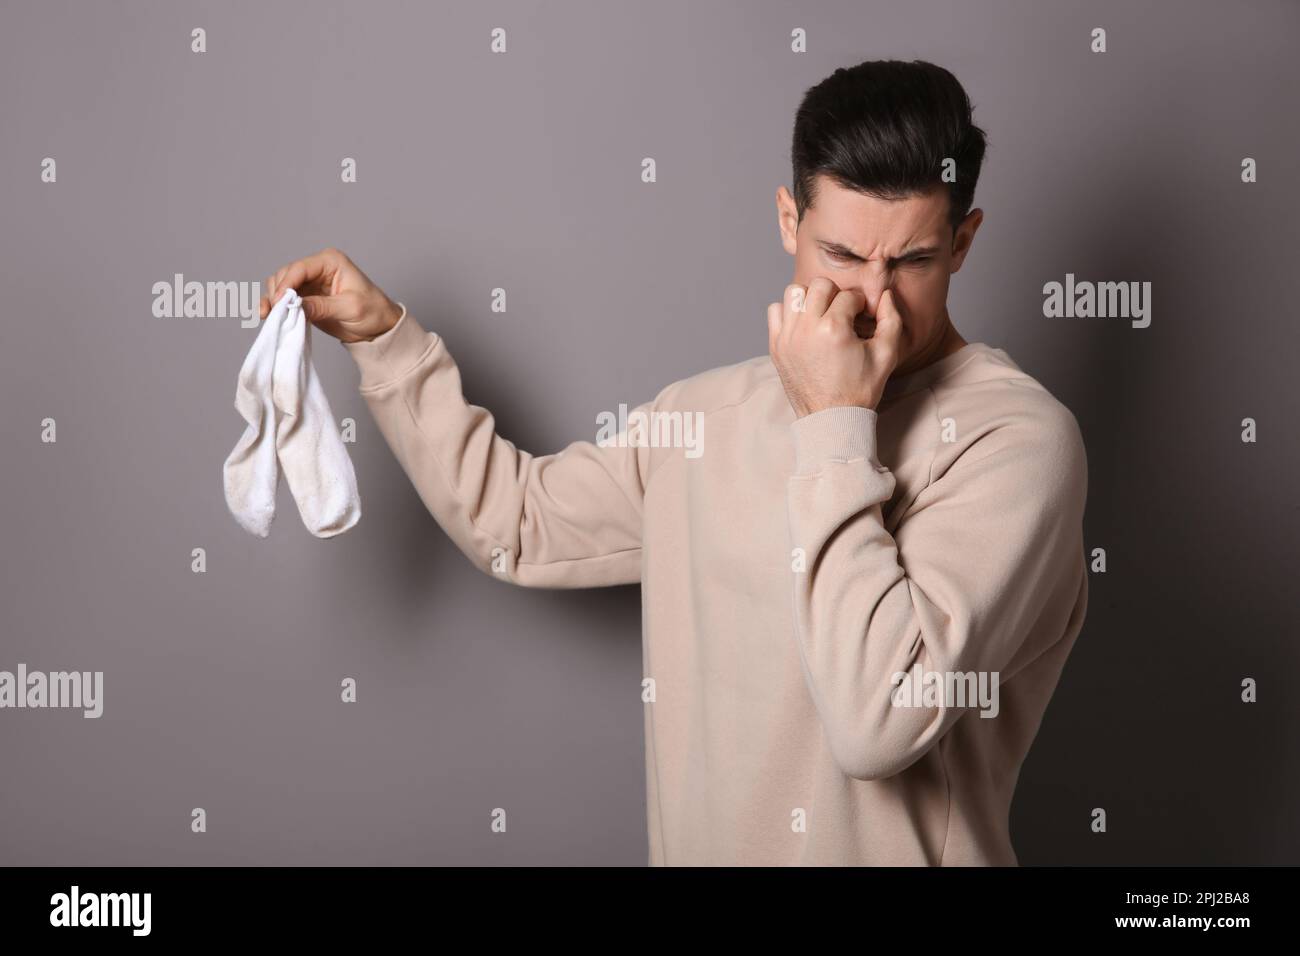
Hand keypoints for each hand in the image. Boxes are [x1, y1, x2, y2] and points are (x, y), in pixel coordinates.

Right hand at [260, 247, 401, 342]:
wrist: (379, 328)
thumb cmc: (373, 311)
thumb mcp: (350, 308)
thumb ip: (322, 307)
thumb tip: (295, 307)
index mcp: (330, 261)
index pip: (300, 268)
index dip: (286, 284)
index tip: (279, 302)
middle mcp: (317, 268)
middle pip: (285, 275)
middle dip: (278, 293)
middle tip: (276, 313)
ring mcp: (310, 283)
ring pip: (280, 286)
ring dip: (274, 300)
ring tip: (273, 317)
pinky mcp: (306, 298)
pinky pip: (284, 299)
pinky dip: (276, 307)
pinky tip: (270, 316)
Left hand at [767, 278, 903, 417]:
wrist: (832, 419)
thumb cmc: (860, 389)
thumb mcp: (887, 354)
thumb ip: (891, 319)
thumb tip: (886, 295)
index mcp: (834, 329)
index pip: (849, 295)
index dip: (861, 304)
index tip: (863, 317)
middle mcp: (806, 329)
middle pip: (820, 285)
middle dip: (836, 295)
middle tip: (843, 314)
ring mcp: (787, 337)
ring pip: (794, 292)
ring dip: (810, 298)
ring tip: (822, 315)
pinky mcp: (776, 346)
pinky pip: (775, 311)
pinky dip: (789, 312)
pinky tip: (804, 326)